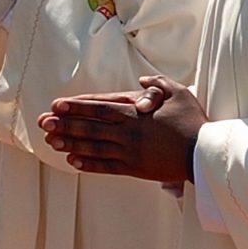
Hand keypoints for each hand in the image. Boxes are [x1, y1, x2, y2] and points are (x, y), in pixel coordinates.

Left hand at [38, 75, 206, 182]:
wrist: (203, 152)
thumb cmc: (193, 121)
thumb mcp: (178, 93)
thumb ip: (158, 84)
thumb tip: (143, 80)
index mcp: (136, 112)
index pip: (99, 107)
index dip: (76, 106)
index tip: (57, 105)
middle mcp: (128, 132)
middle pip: (91, 127)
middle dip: (65, 125)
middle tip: (44, 123)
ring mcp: (130, 151)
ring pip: (94, 147)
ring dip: (71, 144)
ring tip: (51, 142)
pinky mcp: (135, 169)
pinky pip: (107, 167)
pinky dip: (89, 165)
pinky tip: (73, 163)